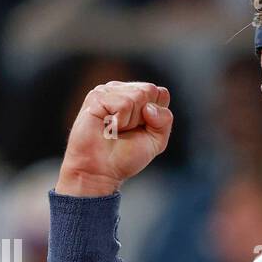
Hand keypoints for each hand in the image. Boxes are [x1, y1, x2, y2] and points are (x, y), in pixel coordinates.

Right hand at [56, 81, 172, 195]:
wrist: (100, 171)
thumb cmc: (125, 156)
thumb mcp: (156, 141)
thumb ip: (164, 120)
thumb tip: (149, 107)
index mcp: (139, 98)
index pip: (161, 94)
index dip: (157, 117)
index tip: (142, 130)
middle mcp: (124, 90)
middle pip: (150, 91)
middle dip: (144, 118)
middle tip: (127, 131)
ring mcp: (109, 91)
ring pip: (138, 96)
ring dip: (130, 121)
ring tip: (115, 130)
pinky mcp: (97, 96)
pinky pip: (123, 104)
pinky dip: (119, 122)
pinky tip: (107, 128)